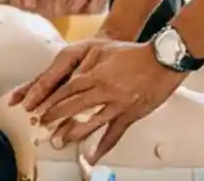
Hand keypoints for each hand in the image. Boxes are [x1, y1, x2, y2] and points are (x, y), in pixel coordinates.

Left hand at [13, 39, 185, 161]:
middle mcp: (106, 91)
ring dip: (75, 132)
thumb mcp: (103, 50)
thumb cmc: (134, 53)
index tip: (41, 106)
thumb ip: (86, 64)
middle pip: (76, 106)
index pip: (68, 89)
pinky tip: (94, 154)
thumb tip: (71, 77)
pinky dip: (104, 146)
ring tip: (61, 140)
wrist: (163, 60)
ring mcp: (118, 105)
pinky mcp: (130, 115)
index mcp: (97, 74)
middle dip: (57, 116)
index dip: (53, 99)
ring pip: (92, 122)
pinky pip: (115, 133)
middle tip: (44, 124)